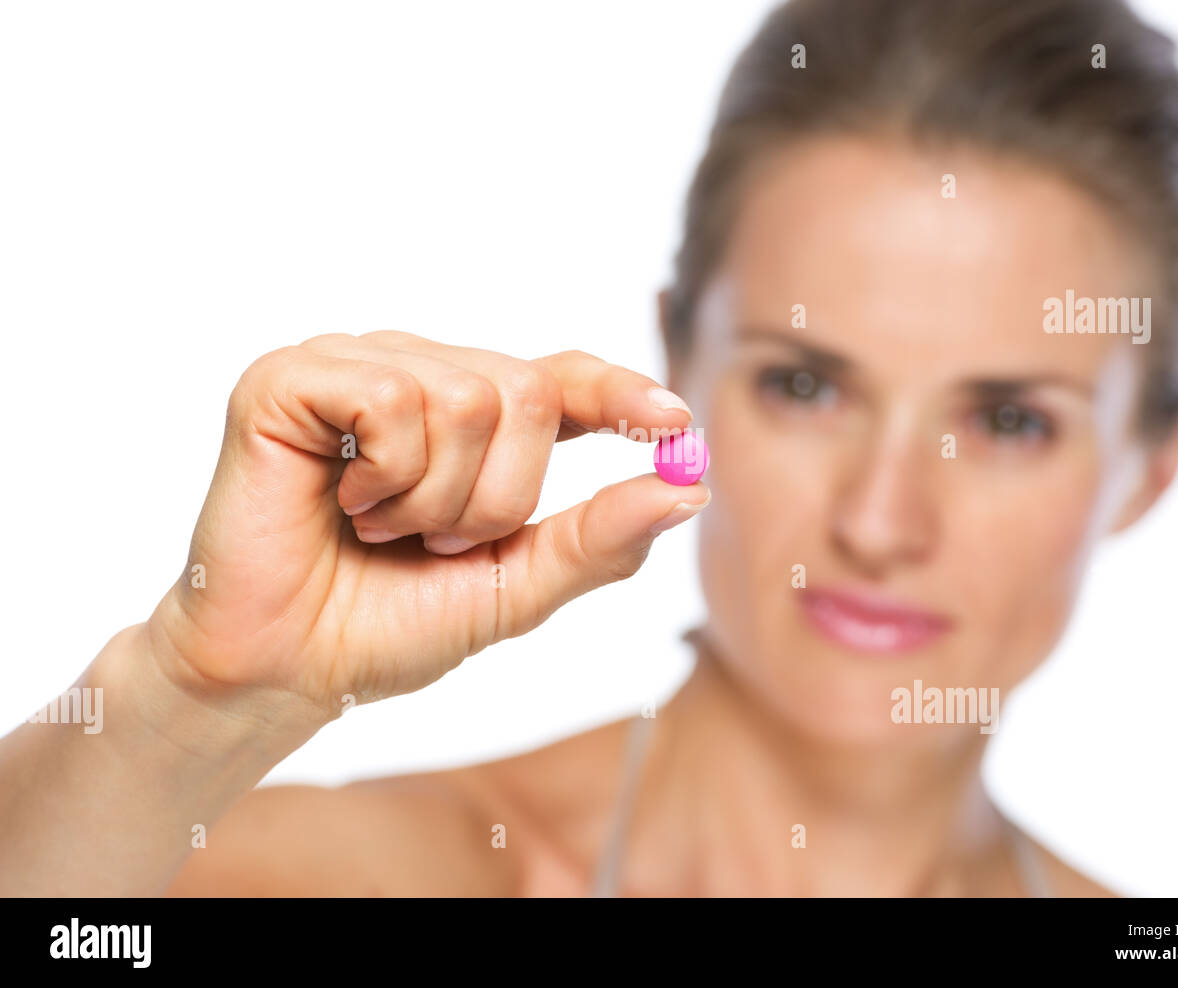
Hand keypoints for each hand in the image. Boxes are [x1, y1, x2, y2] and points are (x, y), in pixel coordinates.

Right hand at [145, 332, 707, 723]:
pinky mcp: (293, 378)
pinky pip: (393, 398)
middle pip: (526, 392)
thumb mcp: (517, 588)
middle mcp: (418, 375)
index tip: (675, 422)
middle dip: (498, 498)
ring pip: (467, 398)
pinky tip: (343, 500)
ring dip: (437, 498)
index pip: (563, 378)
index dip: (620, 393)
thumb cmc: (391, 622)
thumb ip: (599, 539)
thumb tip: (689, 488)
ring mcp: (356, 368)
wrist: (288, 668)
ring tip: (382, 526)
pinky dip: (386, 475)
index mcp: (473, 421)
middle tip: (435, 541)